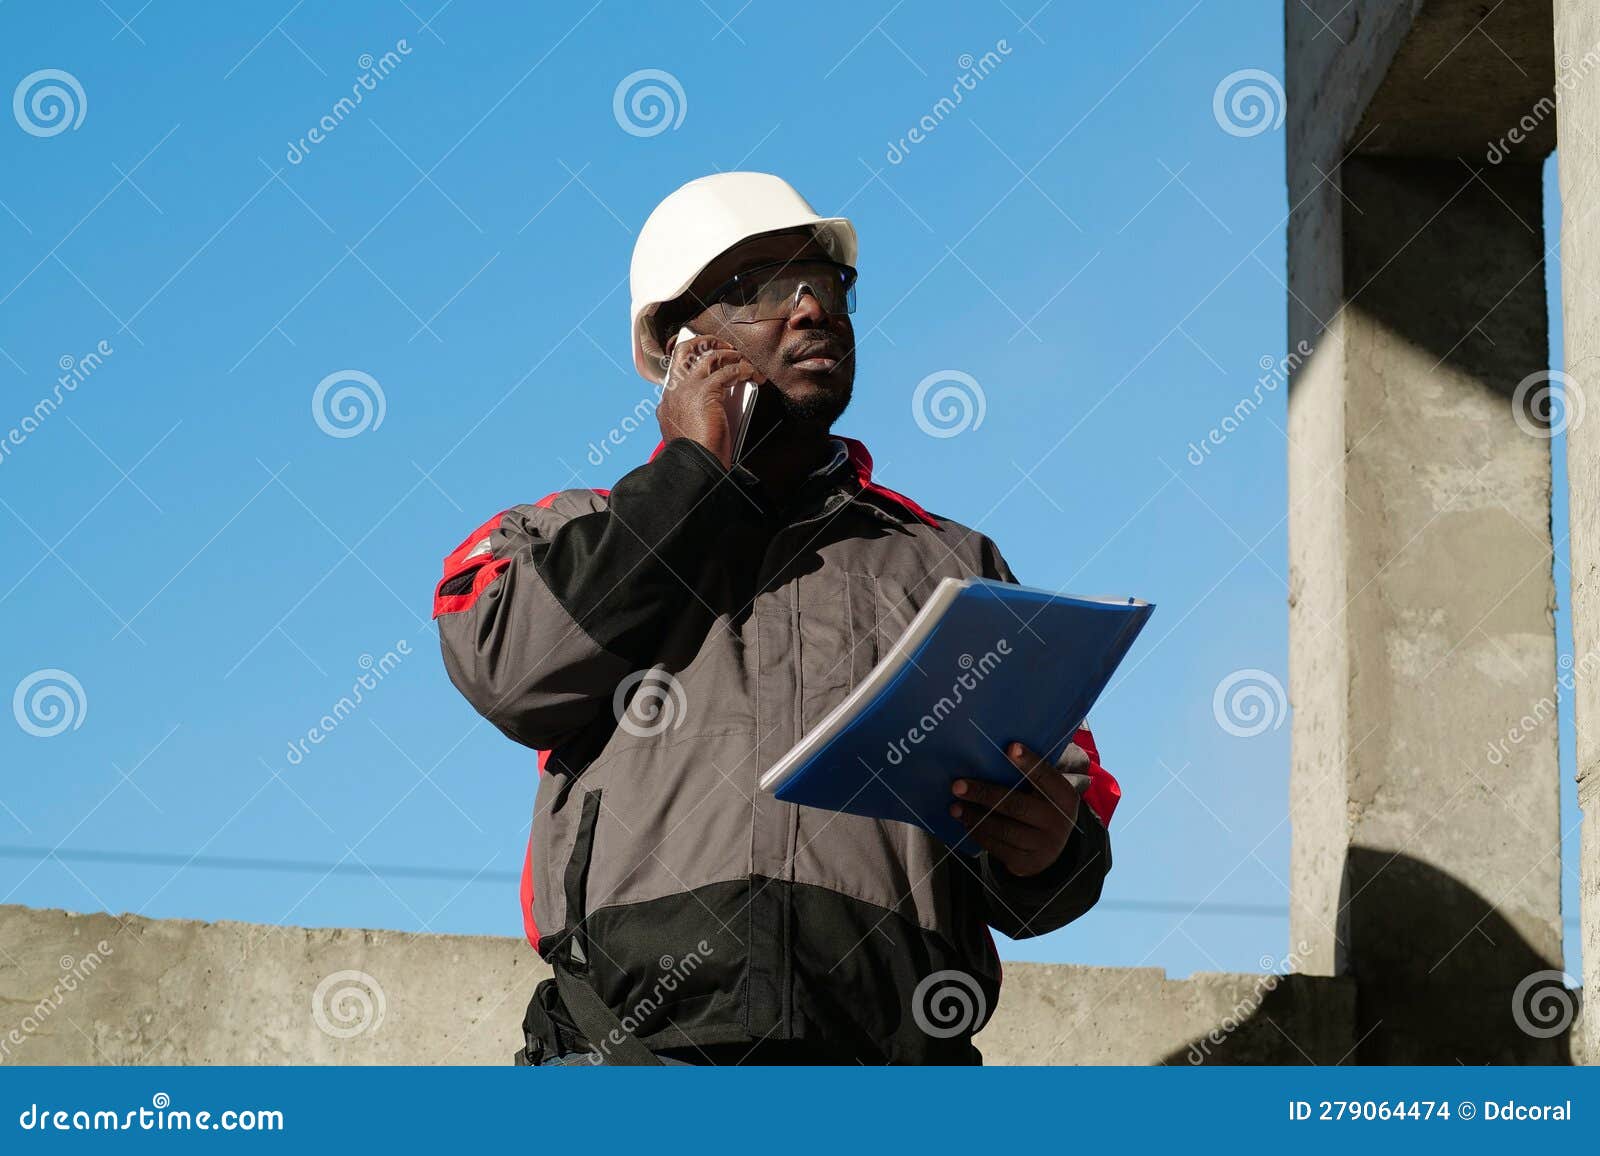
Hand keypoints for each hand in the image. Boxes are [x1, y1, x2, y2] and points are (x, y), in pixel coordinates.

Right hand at [658, 332, 765, 469]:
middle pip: (684, 350)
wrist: (694, 466)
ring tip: (744, 361)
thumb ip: (694, 413)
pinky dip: (744, 370)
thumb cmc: (696, 455)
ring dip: (730, 355)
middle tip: (724, 346)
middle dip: (705, 341)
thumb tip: (718, 401)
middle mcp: (673, 390)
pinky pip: (729, 370)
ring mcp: (687, 388)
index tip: (713, 361)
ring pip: (709, 355)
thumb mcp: (689, 430)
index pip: (677, 369)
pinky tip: (753, 375)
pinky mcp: (705, 391)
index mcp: (667, 402)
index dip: (696, 360)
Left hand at [950, 742, 1080, 876]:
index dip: (1029, 762)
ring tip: (955, 807)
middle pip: (1016, 805)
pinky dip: (979, 834)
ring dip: (974, 817)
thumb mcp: (1047, 793)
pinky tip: (966, 823)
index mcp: (1064, 797)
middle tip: (957, 785)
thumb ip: (1031, 775)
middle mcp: (1057, 821)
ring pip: (1003, 829)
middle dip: (983, 794)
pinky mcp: (1027, 863)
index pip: (1046, 776)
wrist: (1052, 848)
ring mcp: (1043, 845)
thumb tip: (1000, 747)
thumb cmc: (1042, 807)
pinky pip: (997, 847)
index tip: (1009, 747)